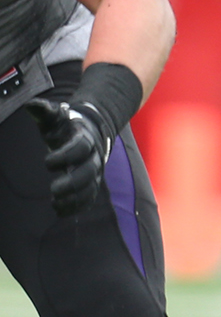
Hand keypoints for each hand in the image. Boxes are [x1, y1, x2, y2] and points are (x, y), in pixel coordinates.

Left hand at [26, 98, 110, 215]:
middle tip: (54, 190)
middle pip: (89, 171)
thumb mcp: (55, 117)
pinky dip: (78, 206)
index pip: (80, 147)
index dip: (66, 156)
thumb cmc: (66, 125)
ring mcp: (95, 170)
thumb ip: (44, 111)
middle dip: (73, 183)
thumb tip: (30, 104)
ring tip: (56, 205)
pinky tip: (61, 212)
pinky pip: (90, 197)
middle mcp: (94, 155)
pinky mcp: (92, 182)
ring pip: (91, 187)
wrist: (91, 130)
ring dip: (75, 198)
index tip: (47, 163)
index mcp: (85, 137)